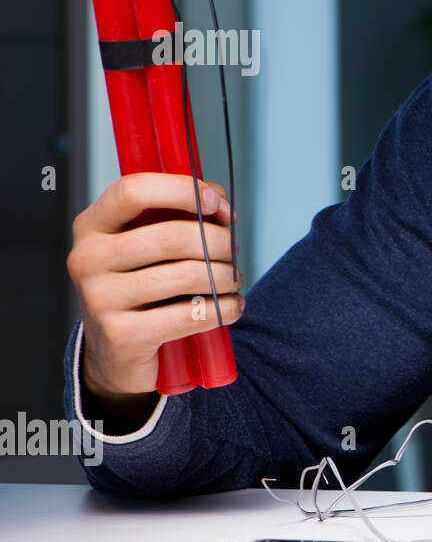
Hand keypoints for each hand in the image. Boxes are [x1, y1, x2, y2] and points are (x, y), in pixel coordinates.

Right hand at [66, 173, 243, 402]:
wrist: (116, 351)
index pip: (134, 190)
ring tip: (232, 281)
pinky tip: (230, 306)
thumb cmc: (142, 285)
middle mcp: (88, 259)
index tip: (217, 203)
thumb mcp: (150, 242)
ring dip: (225, 277)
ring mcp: (99, 299)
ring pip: (186, 275)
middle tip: (233, 252)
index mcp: (92, 226)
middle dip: (218, 242)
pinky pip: (190, 314)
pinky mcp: (122, 335)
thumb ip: (182, 213)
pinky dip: (224, 308)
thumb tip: (219, 204)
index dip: (183, 190)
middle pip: (171, 236)